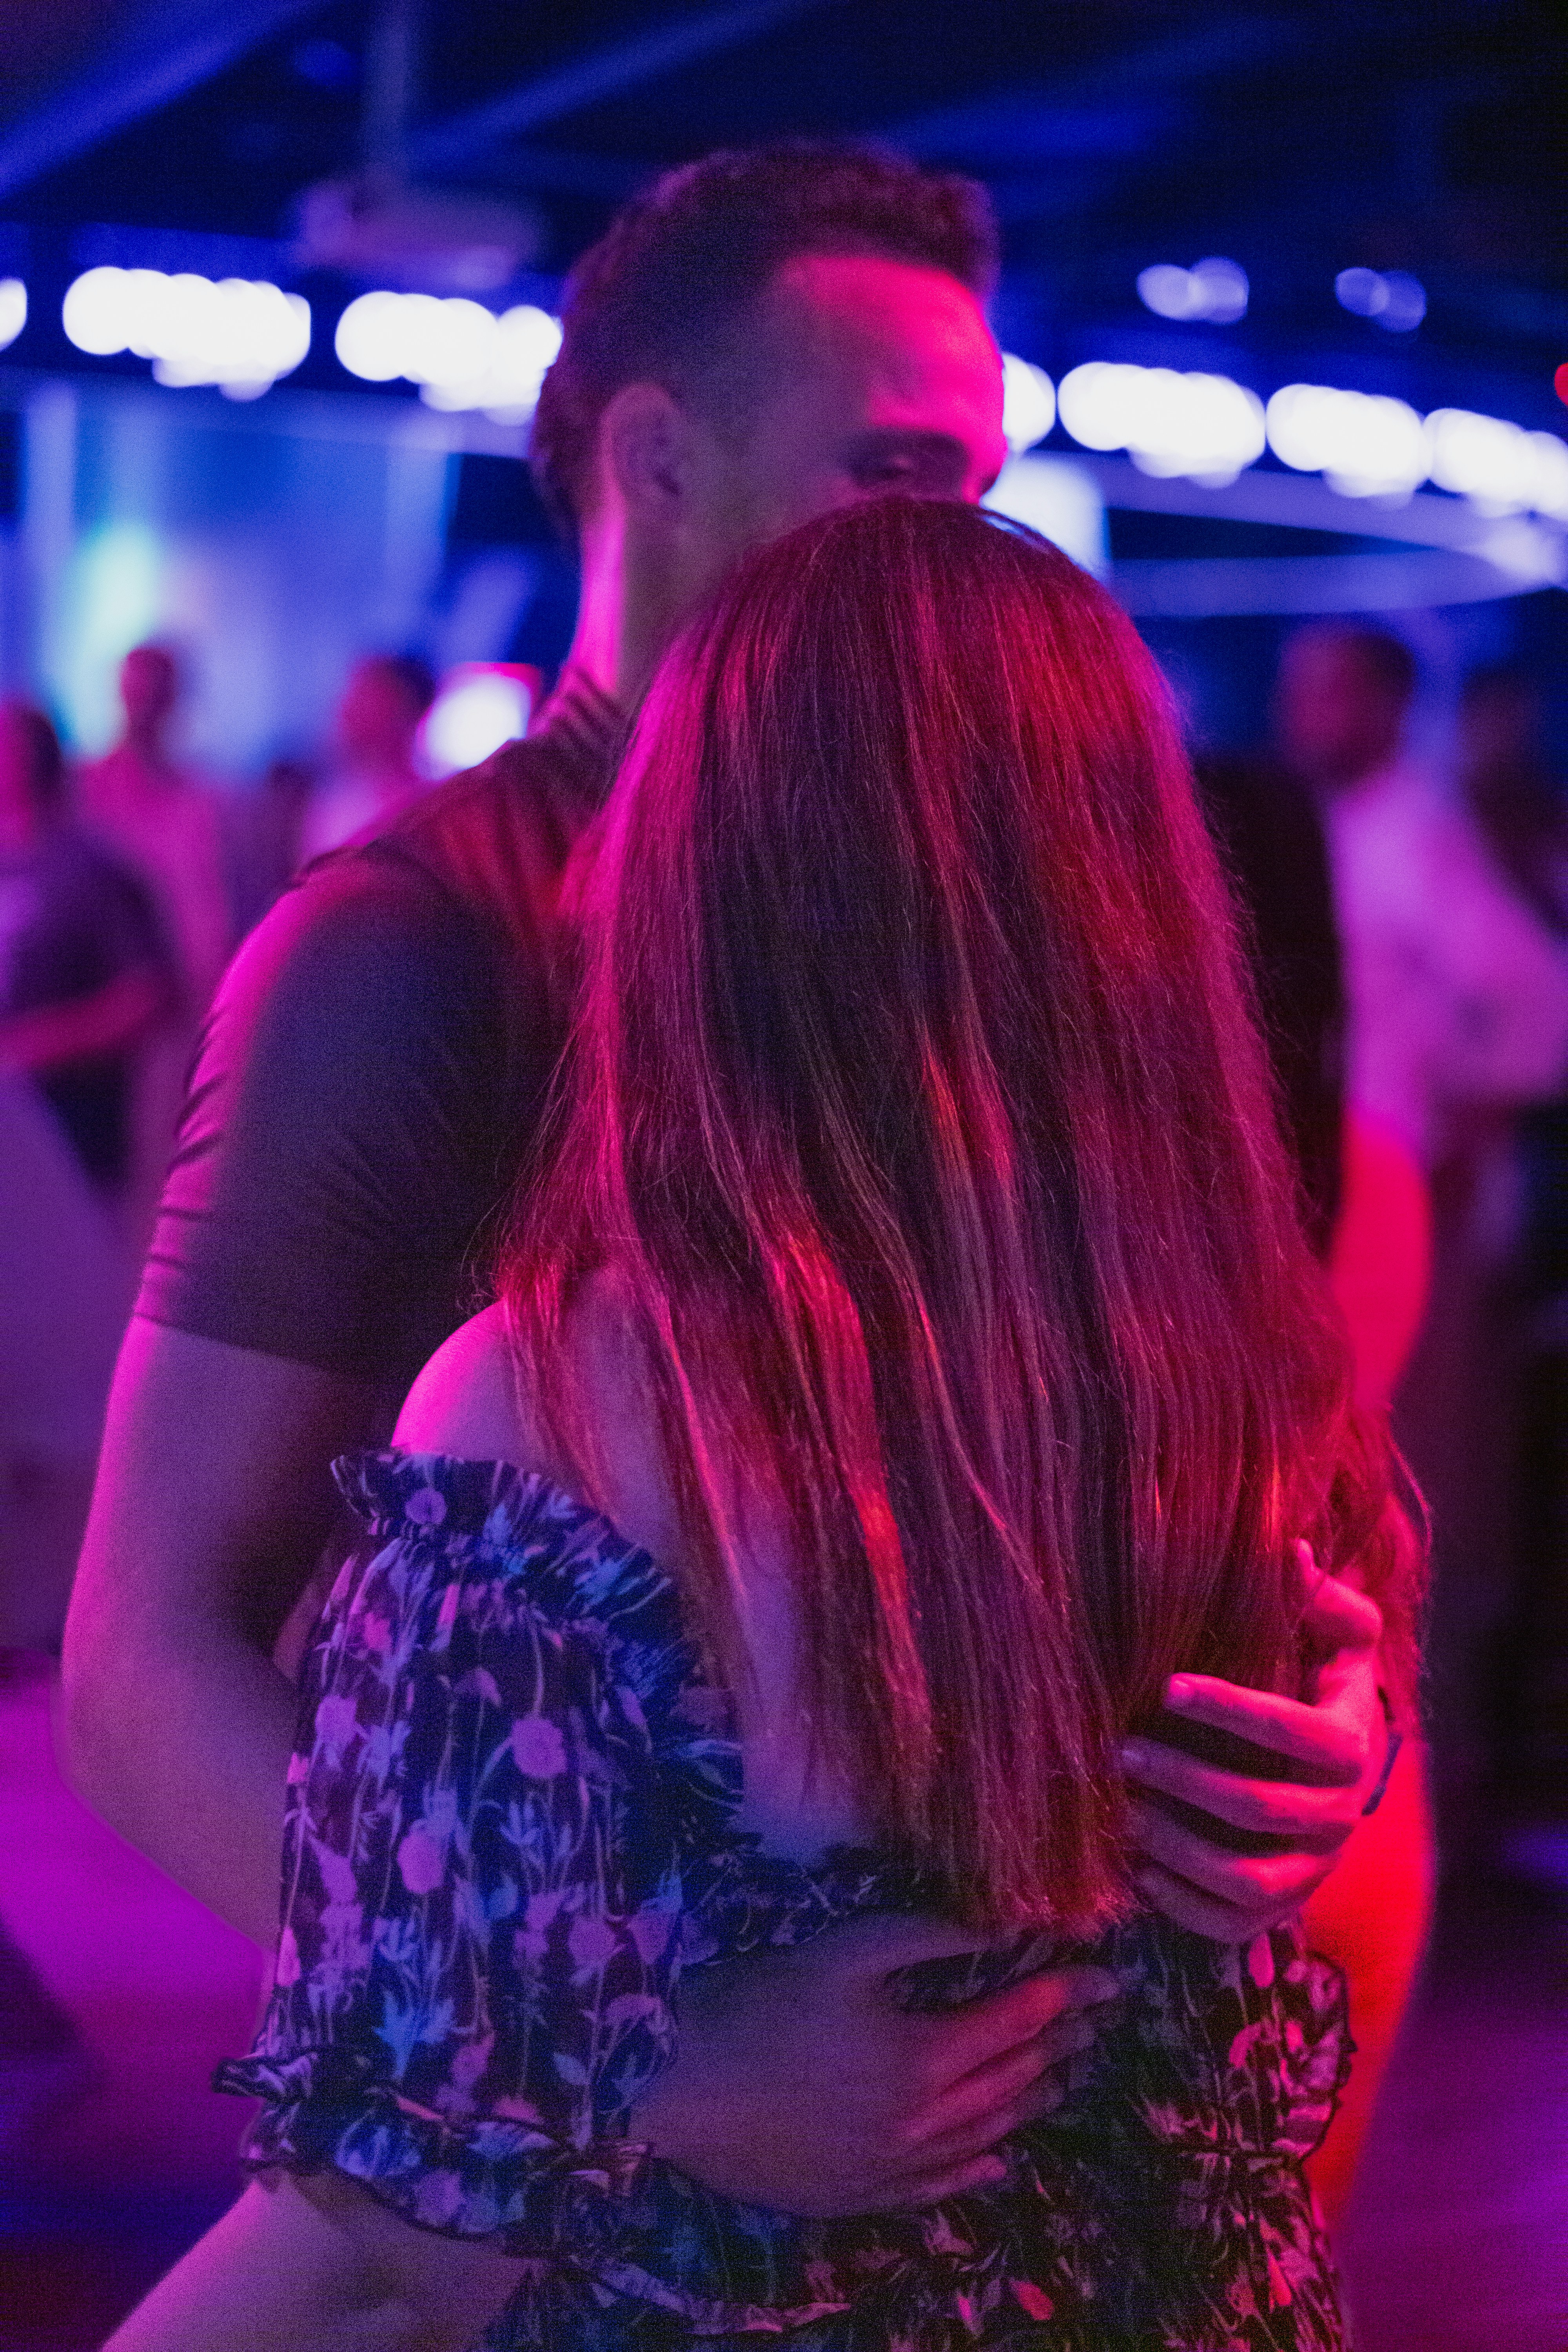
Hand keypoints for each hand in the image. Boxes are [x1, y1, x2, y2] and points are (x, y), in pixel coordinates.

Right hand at [627, 1911, 1117, 2214]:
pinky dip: (978, 2169)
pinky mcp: (861, 2195)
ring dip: (1033, 2101)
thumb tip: (1002, 1925)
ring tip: (1066, 2076)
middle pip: (1012, 2079)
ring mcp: (893, 2167)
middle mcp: (922, 2122)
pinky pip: (940, 2187)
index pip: (1017, 2020)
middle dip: (1061, 2043)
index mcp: (922, 2056)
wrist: (678, 2089)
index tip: (1110, 1976)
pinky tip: (998, 2161)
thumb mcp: (845, 1950)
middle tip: (1099, 2022)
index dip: (1067, 1992)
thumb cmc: (758, 2006)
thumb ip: (928, 1935)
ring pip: (986, 2134)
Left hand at [1123, 1546, 1387, 1943]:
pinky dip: (1184, 1905)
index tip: (1169, 1685)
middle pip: (1263, 1808)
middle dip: (1187, 1778)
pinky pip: (1234, 1924)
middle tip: (1123, 1748)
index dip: (1235, 1710)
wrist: (1334, 1771)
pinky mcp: (1282, 1909)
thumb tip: (1291, 1549)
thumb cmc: (1320, 1686)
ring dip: (1179, 1846)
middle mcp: (1340, 1818)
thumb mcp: (1335, 1637)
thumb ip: (1320, 1598)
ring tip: (1124, 1810)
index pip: (1299, 1734)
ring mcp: (1313, 1870)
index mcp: (1352, 1747)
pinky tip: (1140, 1869)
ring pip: (1249, 1879)